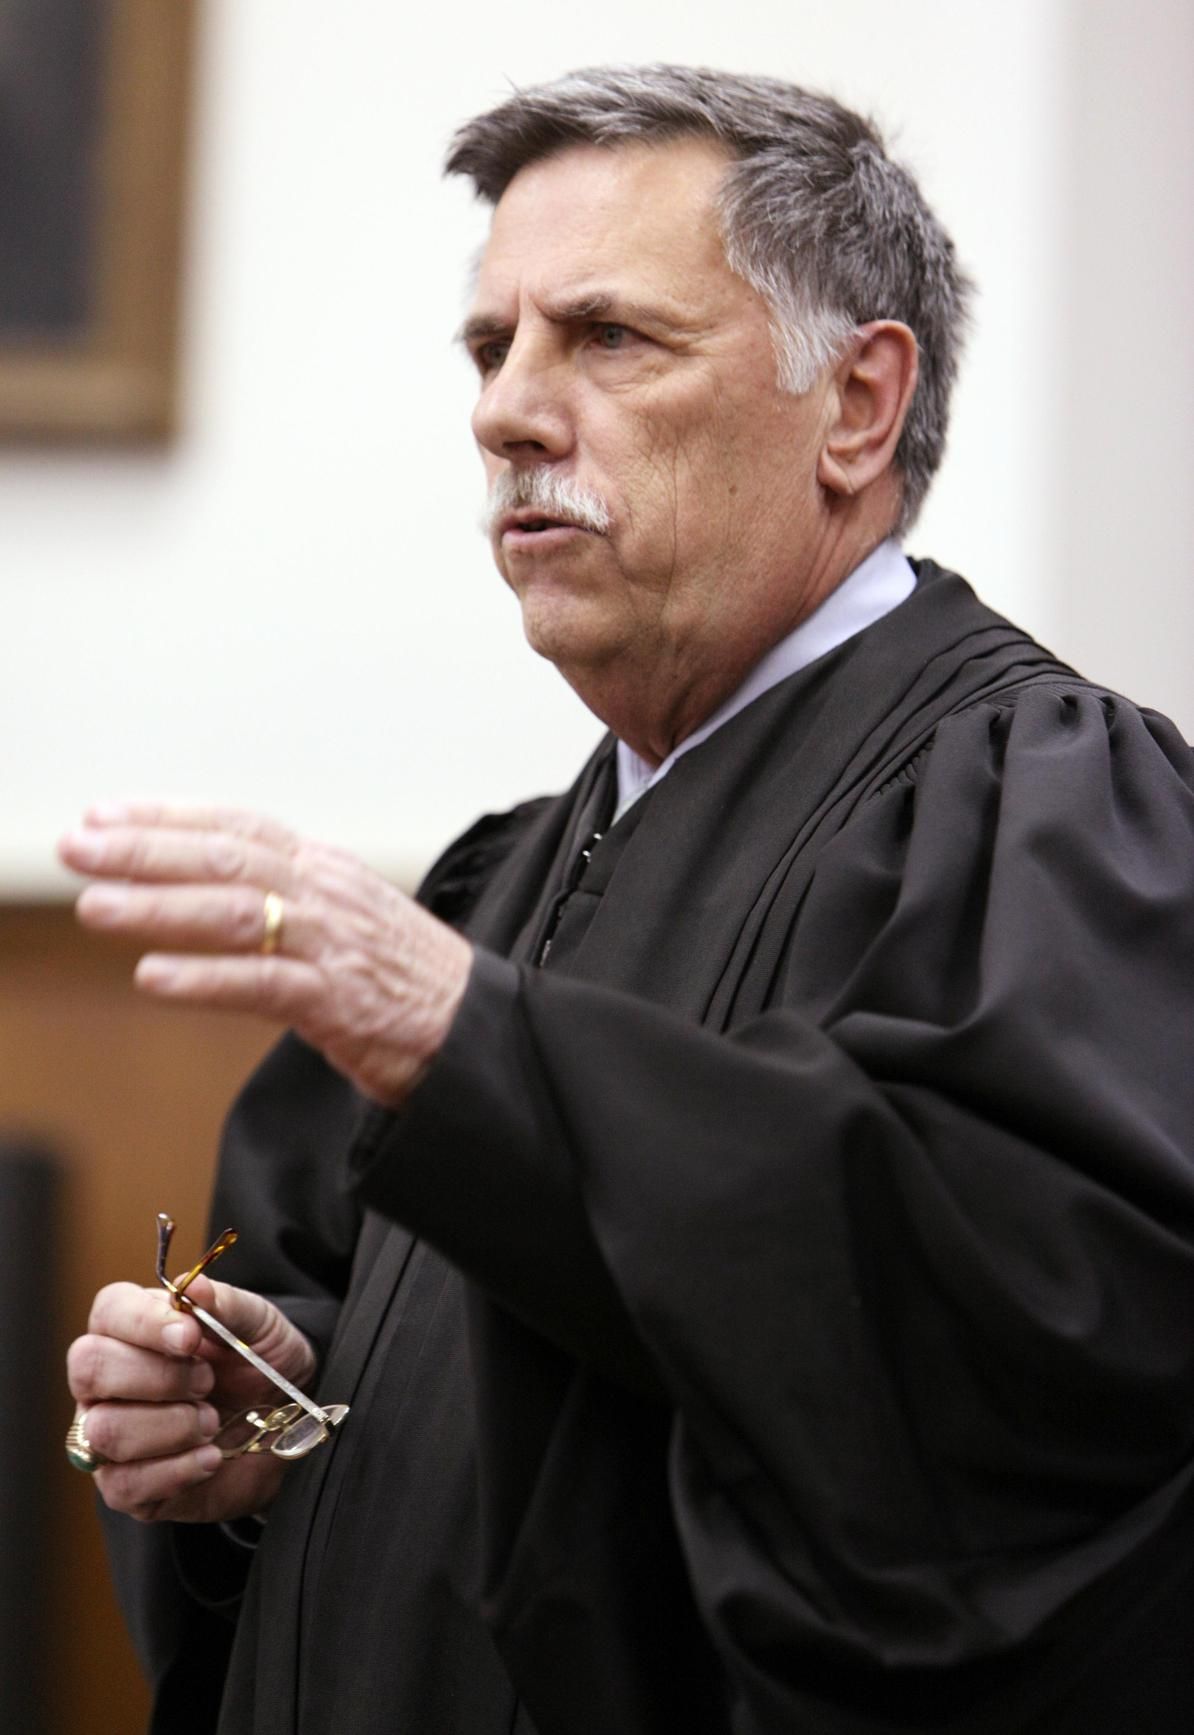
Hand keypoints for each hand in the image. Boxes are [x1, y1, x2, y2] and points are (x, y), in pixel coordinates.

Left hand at [58, 803, 472, 1105]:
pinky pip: (263, 985)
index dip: (167, 816)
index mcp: (326, 869)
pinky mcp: (341, 1003)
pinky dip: (204, 980)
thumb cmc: (406, 980)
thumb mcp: (346, 918)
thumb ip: (286, 896)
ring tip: (93, 907)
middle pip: (227, 859)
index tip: (101, 813)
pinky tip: (152, 979)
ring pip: (237, 914)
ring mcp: (335, 946)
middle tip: (74, 847)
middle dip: (144, 850)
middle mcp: (328, 894)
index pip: (237, 826)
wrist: (481, 1031)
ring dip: (159, 908)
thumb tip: (210, 886)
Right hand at [66, 1274, 314, 1522]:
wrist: (285, 1428)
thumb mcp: (259, 1326)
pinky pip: (123, 1484)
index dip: (143, 1323)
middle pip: (89, 1368)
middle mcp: (106, 1380)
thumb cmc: (260, 1365)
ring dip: (172, 1426)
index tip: (190, 1337)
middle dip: (158, 1377)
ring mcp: (108, 1434)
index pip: (108, 1312)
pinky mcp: (124, 1486)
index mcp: (133, 1327)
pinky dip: (177, 1470)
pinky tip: (210, 1457)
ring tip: (212, 1421)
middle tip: (207, 1382)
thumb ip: (228, 1305)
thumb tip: (195, 1286)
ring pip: (103, 1430)